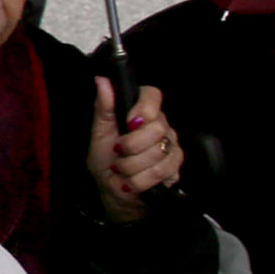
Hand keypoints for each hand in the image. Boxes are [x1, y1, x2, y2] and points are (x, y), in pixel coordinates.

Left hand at [84, 80, 180, 222]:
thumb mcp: (99, 134)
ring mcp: (171, 147)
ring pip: (158, 152)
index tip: (129, 123)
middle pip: (156, 128)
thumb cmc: (105, 161)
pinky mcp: (176, 168)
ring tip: (122, 169)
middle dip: (130, 146)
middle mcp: (160, 127)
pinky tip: (132, 181)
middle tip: (118, 153)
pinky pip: (161, 171)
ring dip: (131, 166)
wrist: (113, 192)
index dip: (144, 108)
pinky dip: (139, 180)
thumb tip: (102, 81)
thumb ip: (104, 107)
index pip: (152, 95)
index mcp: (141, 114)